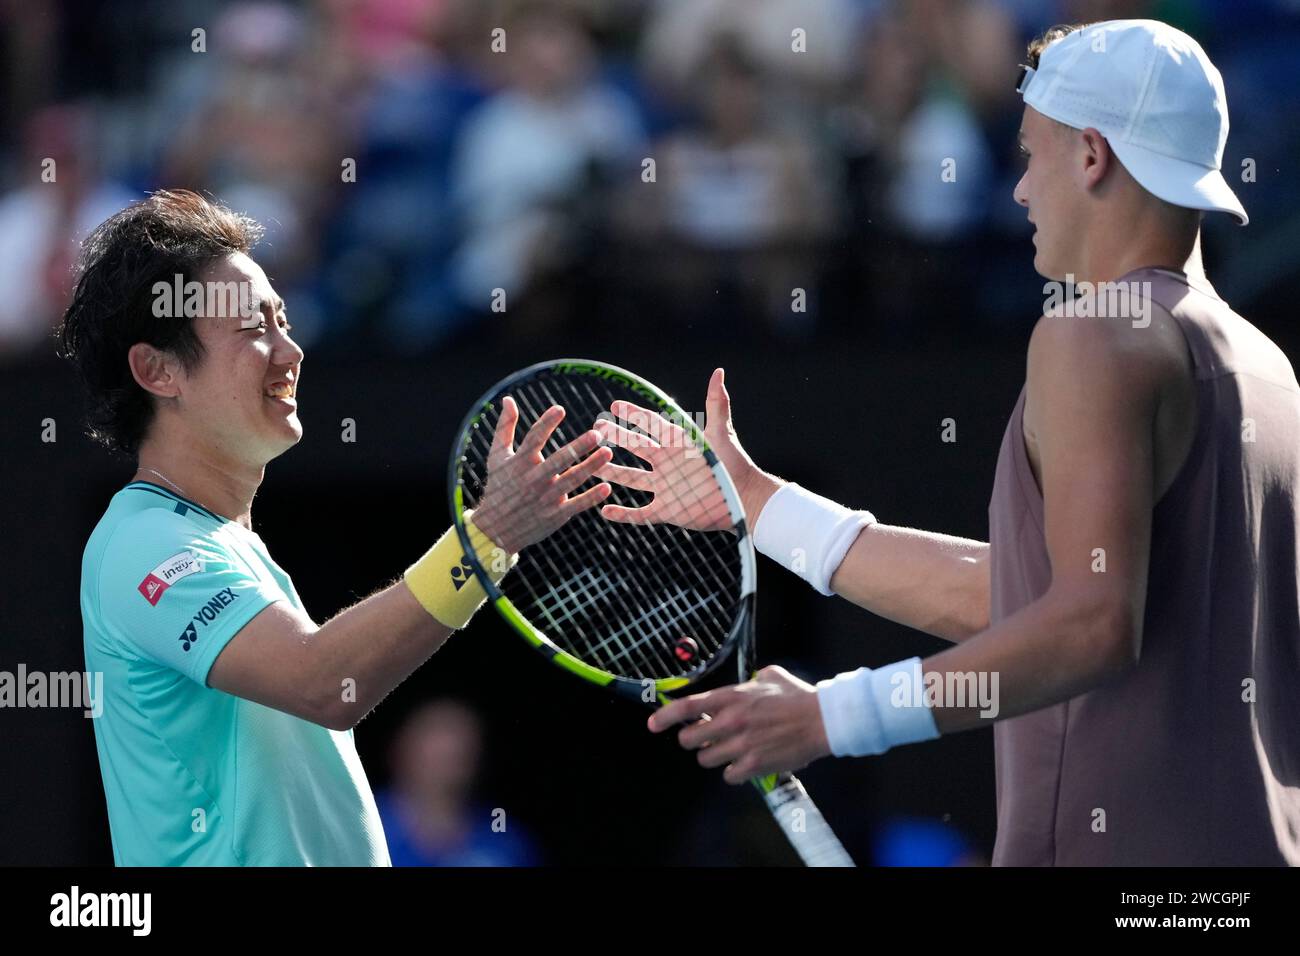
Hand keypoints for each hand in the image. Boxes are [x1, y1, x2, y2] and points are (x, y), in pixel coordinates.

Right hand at [472, 397, 613, 553]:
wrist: (496, 529)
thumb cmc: (500, 486)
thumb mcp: (497, 456)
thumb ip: (505, 427)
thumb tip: (508, 398)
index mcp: (520, 462)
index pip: (534, 439)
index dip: (546, 423)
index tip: (560, 409)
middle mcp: (533, 479)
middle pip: (558, 460)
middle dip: (577, 447)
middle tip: (597, 434)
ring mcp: (546, 498)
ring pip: (572, 480)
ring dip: (590, 467)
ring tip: (608, 453)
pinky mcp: (556, 514)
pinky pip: (577, 505)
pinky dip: (591, 497)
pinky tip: (607, 487)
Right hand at [594, 368, 774, 529]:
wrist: (745, 500)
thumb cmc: (735, 465)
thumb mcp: (722, 434)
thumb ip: (717, 404)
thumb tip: (719, 372)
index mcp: (678, 442)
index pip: (650, 424)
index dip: (633, 414)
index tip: (615, 405)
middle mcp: (667, 462)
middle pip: (635, 447)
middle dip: (615, 437)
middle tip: (596, 428)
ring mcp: (665, 486)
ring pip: (631, 478)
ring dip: (612, 471)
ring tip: (591, 465)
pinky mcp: (666, 510)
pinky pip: (639, 513)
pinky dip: (622, 514)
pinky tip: (603, 510)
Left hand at [647, 665, 831, 783]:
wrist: (823, 720)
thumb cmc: (798, 696)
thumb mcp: (770, 676)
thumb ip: (749, 681)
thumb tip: (743, 684)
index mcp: (732, 697)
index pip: (687, 707)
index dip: (665, 717)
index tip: (653, 724)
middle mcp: (732, 721)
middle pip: (689, 739)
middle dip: (693, 740)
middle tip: (705, 738)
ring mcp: (741, 745)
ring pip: (706, 759)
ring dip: (714, 756)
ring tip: (730, 749)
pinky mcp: (754, 766)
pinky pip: (728, 776)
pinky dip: (733, 772)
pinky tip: (746, 763)